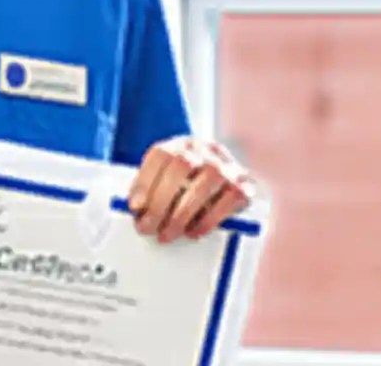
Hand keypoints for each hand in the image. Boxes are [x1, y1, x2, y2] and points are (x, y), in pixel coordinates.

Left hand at [127, 137, 256, 242]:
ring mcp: (228, 166)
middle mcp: (206, 149)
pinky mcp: (245, 186)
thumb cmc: (186, 189)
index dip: (145, 180)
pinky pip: (228, 200)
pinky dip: (208, 220)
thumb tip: (136, 211)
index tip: (134, 207)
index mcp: (182, 145)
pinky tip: (193, 233)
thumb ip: (151, 192)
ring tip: (167, 234)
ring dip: (181, 214)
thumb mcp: (166, 182)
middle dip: (160, 201)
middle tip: (147, 227)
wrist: (226, 185)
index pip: (161, 154)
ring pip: (204, 183)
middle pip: (181, 166)